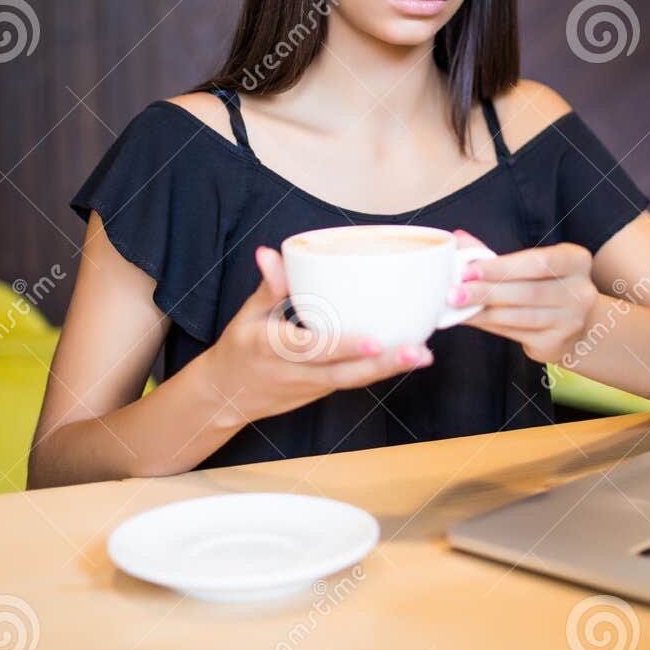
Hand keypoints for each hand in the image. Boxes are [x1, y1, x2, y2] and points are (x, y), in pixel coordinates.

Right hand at [203, 245, 433, 424]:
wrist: (227, 397)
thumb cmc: (240, 349)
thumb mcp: (247, 316)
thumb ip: (269, 286)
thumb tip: (271, 252)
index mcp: (274, 349)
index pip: (313, 349)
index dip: (345, 346)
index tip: (375, 340)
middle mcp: (297, 372)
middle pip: (345, 372)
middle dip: (384, 364)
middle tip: (420, 352)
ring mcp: (312, 387)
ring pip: (355, 380)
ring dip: (390, 370)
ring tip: (423, 355)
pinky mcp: (322, 391)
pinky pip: (353, 380)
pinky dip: (380, 371)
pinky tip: (408, 356)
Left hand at [448, 230, 597, 364]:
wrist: (578, 324)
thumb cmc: (546, 285)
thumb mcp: (530, 265)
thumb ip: (496, 254)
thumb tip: (459, 238)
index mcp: (576, 260)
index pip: (539, 262)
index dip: (502, 267)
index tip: (469, 270)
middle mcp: (580, 291)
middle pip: (528, 291)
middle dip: (487, 291)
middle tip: (455, 292)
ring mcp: (571, 320)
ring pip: (520, 316)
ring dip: (483, 311)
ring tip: (456, 306)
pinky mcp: (556, 343)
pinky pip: (516, 333)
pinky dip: (489, 325)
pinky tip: (470, 318)